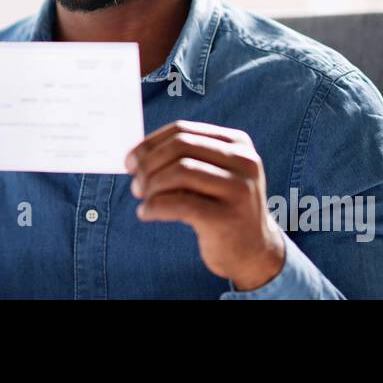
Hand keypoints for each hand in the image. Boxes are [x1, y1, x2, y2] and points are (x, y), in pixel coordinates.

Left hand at [125, 120, 285, 290]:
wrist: (253, 251)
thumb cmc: (220, 208)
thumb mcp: (211, 175)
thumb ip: (184, 158)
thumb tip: (137, 154)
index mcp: (237, 143)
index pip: (183, 130)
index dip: (149, 144)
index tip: (130, 162)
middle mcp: (244, 161)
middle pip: (180, 147)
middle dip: (149, 164)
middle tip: (136, 184)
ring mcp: (239, 189)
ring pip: (180, 171)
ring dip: (152, 185)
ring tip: (144, 199)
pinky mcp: (228, 217)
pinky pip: (180, 203)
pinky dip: (155, 206)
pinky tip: (147, 214)